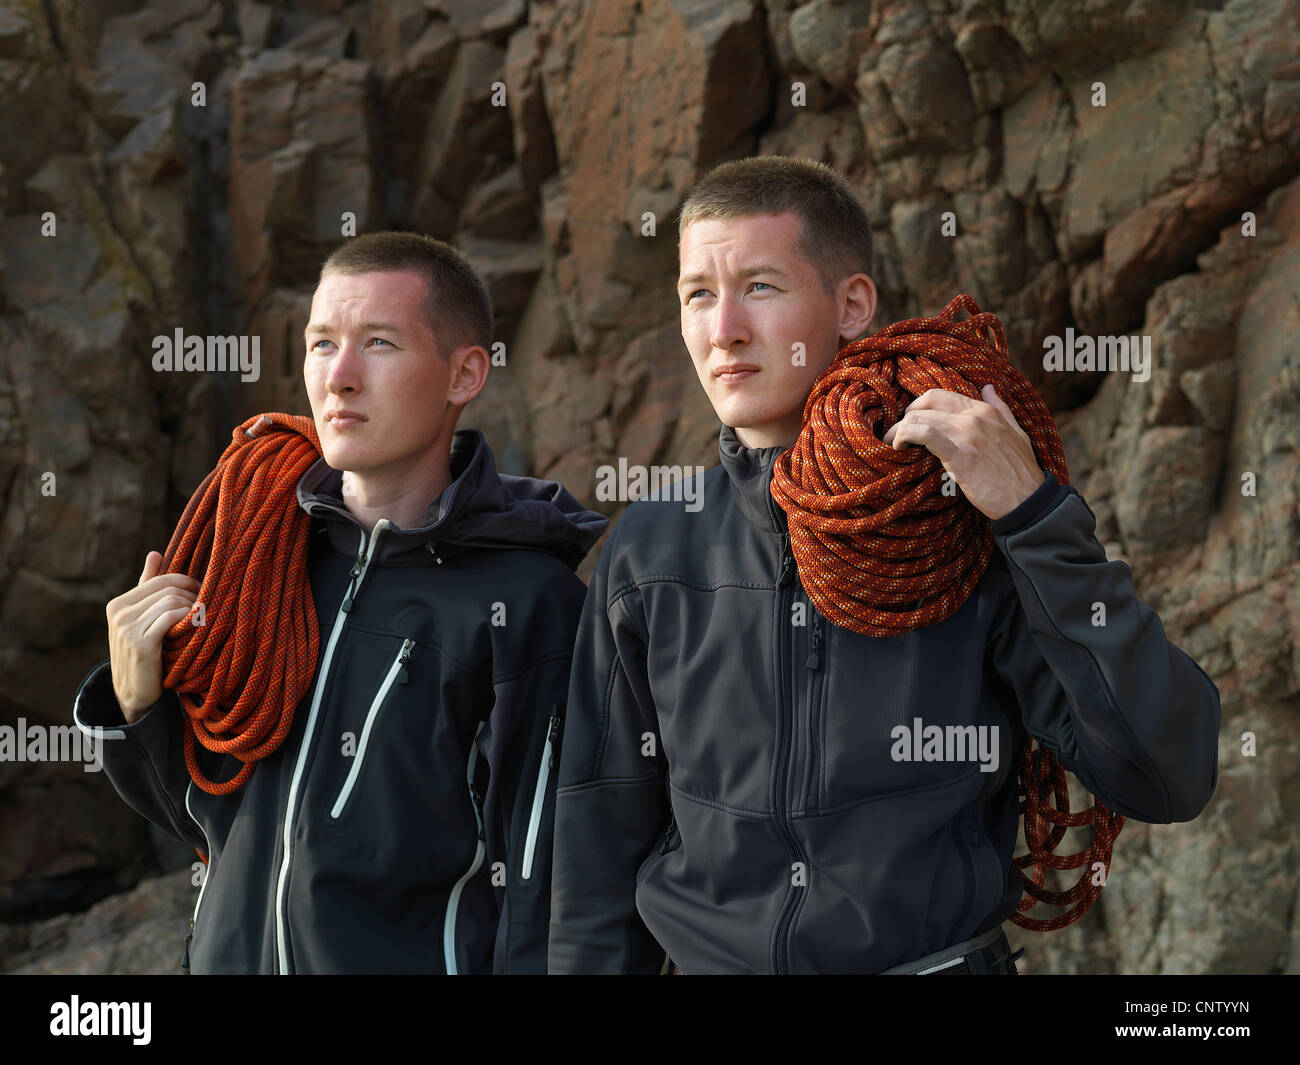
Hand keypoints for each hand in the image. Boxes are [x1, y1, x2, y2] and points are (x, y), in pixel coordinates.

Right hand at [106, 552, 199, 721]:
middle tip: (207, 609)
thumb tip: (154, 553)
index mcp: (119, 604)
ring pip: (172, 601)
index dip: (188, 583)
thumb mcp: (143, 619)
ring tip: (200, 622)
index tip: (203, 594)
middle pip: (169, 588)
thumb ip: (148, 588)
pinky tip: (196, 628)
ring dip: (193, 609)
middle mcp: (118, 612)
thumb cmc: (146, 654)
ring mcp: (126, 628)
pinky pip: (171, 617)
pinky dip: (188, 619)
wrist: (135, 694)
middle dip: (194, 596)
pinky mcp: (140, 643)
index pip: (162, 579)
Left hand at [880, 384, 1045, 520]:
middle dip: (906, 417)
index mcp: (986, 410)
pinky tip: (899, 448)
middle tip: (897, 434)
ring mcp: (968, 433)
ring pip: (920, 418)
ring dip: (899, 430)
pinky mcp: (960, 454)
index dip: (919, 407)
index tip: (911, 423)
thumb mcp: (1016, 432)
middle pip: (927, 403)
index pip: (941, 396)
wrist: (1028, 500)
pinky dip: (905, 436)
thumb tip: (989, 388)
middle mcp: (975, 416)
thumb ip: (1001, 408)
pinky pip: (924, 434)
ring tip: (895, 445)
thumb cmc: (1020, 472)